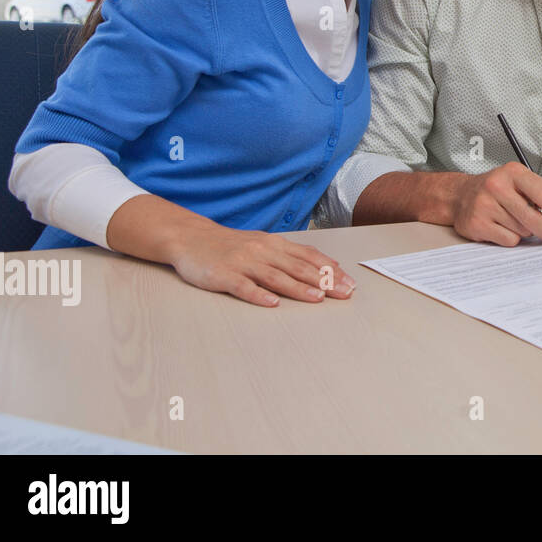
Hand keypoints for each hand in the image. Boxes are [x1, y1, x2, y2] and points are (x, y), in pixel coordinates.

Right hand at [167, 219, 356, 306]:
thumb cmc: (232, 245)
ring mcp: (243, 263)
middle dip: (324, 281)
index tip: (350, 283)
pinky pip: (243, 287)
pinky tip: (272, 304)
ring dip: (298, 288)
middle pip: (298, 268)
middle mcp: (263, 252)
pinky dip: (259, 295)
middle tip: (344, 294)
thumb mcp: (264, 244)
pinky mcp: (224, 276)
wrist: (191, 237)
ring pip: (276, 277)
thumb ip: (293, 255)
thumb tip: (327, 266)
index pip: (309, 258)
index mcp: (275, 244)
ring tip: (317, 298)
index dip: (331, 271)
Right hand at [452, 162, 541, 246]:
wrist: (461, 196)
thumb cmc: (498, 191)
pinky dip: (511, 238)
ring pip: (523, 231)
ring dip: (525, 231)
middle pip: (534, 218)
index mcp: (514, 172)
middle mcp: (497, 186)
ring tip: (515, 221)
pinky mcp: (477, 224)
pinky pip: (509, 240)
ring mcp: (485, 205)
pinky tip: (503, 228)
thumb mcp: (523, 184)